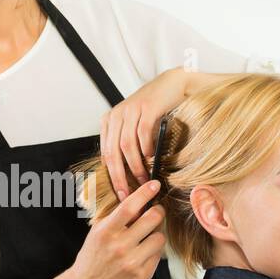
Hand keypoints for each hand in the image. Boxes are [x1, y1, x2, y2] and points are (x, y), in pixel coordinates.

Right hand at [63, 179, 164, 278]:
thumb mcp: (97, 232)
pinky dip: (152, 252)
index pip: (129, 206)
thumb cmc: (93, 256)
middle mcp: (119, 247)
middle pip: (152, 219)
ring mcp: (132, 263)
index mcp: (106, 232)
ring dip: (156, 235)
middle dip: (157, 212)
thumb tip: (139, 201)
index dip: (145, 192)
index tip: (154, 184)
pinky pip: (158, 256)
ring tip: (146, 238)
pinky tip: (142, 254)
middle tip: (156, 212)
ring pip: (159, 238)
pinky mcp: (142, 276)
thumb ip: (116, 217)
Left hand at [100, 68, 186, 201]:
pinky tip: (152, 157)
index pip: (106, 153)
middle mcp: (117, 114)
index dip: (111, 176)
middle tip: (127, 193)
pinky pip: (143, 133)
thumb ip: (126, 143)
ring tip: (144, 179)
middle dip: (119, 176)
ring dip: (135, 166)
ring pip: (127, 145)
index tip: (120, 192)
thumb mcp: (134, 125)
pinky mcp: (147, 107)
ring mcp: (131, 110)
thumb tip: (123, 173)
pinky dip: (147, 148)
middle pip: (113, 152)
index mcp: (110, 120)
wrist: (173, 85)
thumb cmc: (155, 108)